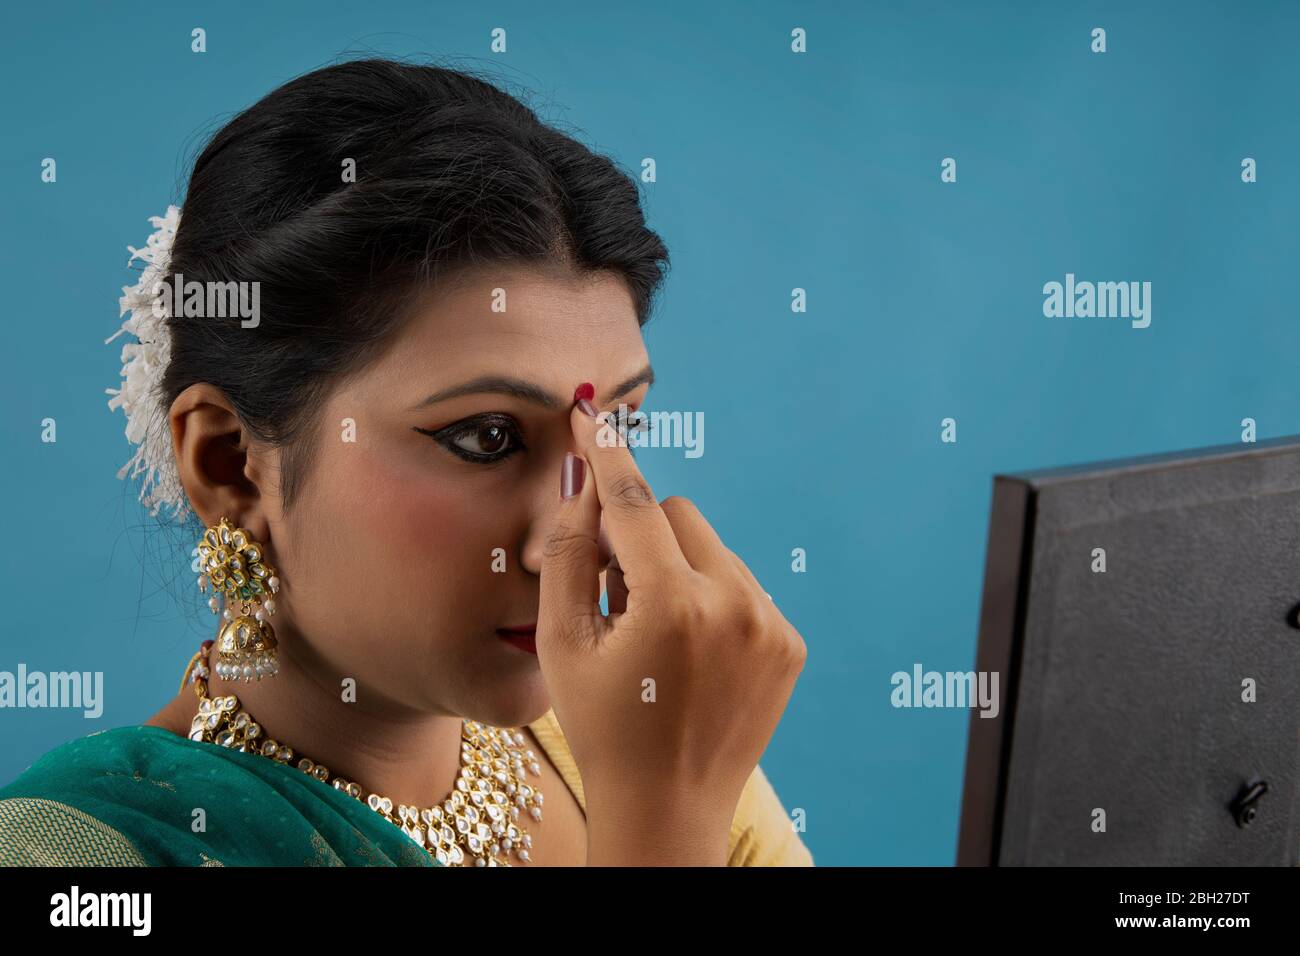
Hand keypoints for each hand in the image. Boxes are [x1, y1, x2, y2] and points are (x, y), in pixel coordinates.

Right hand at [536, 397, 807, 862]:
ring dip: (678, 567)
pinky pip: (741, 583)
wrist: (667, 805)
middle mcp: (735, 605)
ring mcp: (771, 624)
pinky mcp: (790, 642)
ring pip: (712, 547)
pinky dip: (712, 598)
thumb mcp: (561, 641)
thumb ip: (570, 550)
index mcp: (673, 605)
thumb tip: (585, 477)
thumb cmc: (602, 726)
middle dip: (641, 536)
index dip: (609, 454)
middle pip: (678, 513)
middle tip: (616, 591)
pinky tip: (691, 652)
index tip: (595, 410)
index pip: (634, 502)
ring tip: (656, 634)